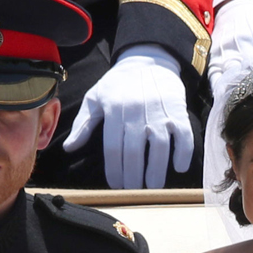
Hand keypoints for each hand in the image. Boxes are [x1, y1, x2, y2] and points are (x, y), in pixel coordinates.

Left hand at [64, 45, 191, 189]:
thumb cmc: (118, 83)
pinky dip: (183, 153)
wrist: (147, 60)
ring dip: (157, 171)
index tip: (116, 186)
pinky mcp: (178, 111)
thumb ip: (82, 124)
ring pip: (159, 147)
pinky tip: (178, 167)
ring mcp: (159, 112)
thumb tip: (69, 148)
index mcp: (114, 111)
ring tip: (153, 187)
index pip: (113, 148)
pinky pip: (183, 135)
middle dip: (133, 177)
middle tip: (134, 191)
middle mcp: (136, 113)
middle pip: (135, 152)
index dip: (114, 170)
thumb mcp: (95, 98)